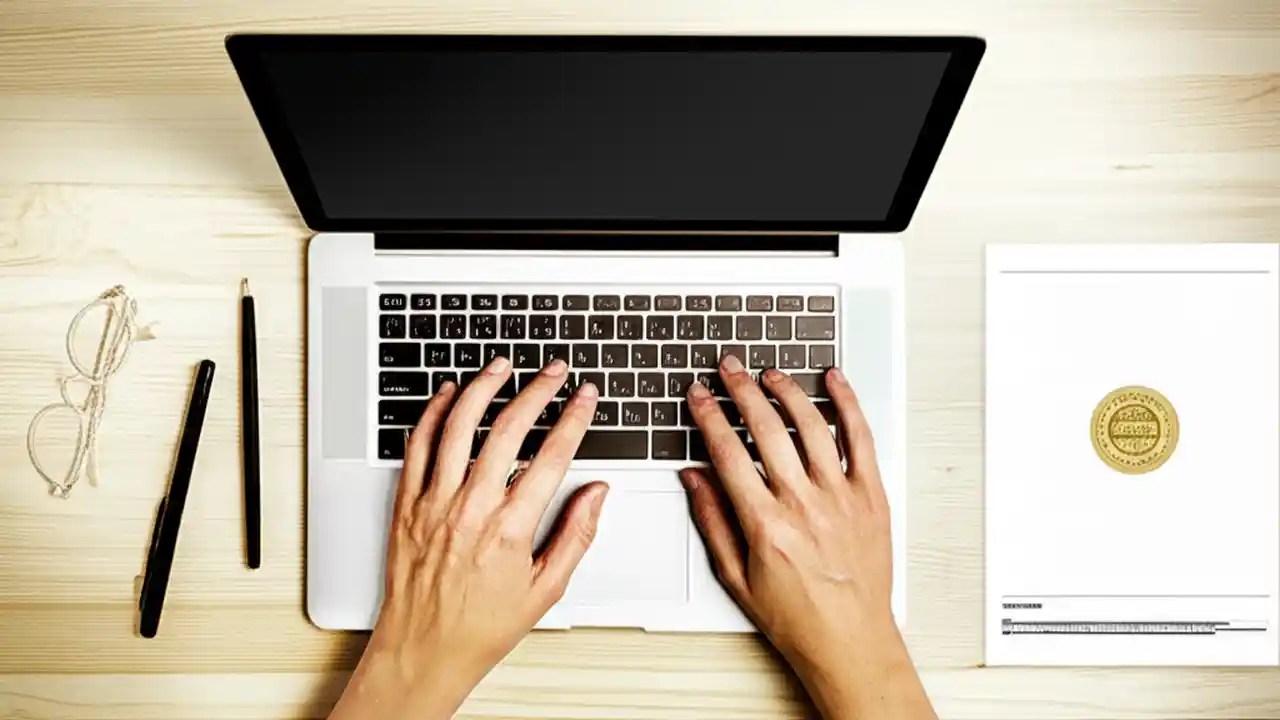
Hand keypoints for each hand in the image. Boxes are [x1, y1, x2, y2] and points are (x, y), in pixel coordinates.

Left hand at [330, 357, 606, 719]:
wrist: (423, 649)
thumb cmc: (481, 626)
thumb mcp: (546, 589)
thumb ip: (576, 534)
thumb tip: (597, 493)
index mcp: (510, 529)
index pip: (552, 456)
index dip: (574, 418)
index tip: (585, 397)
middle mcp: (471, 508)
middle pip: (509, 429)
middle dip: (538, 390)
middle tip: (554, 371)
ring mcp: (435, 502)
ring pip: (460, 426)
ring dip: (484, 387)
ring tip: (503, 366)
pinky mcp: (407, 504)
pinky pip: (418, 445)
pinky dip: (434, 413)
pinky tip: (449, 394)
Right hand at [681, 356, 932, 719]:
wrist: (850, 639)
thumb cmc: (795, 616)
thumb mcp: (735, 576)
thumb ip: (712, 520)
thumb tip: (693, 477)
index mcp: (765, 524)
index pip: (727, 452)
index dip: (708, 417)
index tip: (698, 396)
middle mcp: (803, 504)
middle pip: (765, 428)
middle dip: (740, 390)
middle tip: (727, 369)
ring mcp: (840, 496)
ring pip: (810, 425)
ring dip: (786, 391)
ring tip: (769, 373)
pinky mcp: (871, 495)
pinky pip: (860, 438)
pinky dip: (847, 404)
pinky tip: (834, 381)